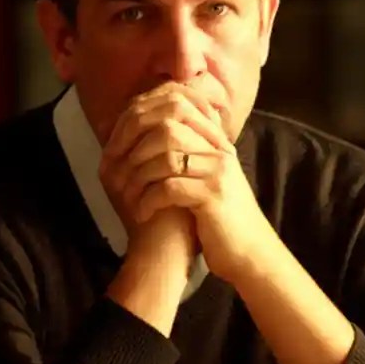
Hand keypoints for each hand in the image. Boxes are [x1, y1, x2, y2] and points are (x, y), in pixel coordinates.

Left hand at [120, 85, 279, 284]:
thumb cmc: (219, 220)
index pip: (176, 109)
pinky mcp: (213, 197)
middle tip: (114, 169)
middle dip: (134, 147)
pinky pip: (170, 188)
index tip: (118, 146)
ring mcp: (218, 172)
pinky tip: (142, 214)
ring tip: (126, 195)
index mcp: (215, 143)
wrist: (250, 254)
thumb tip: (140, 141)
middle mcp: (219, 151)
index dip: (140, 122)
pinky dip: (149, 200)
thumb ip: (184, 157)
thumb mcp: (204, 182)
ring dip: (139, 177)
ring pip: (166, 156)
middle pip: (168, 127)